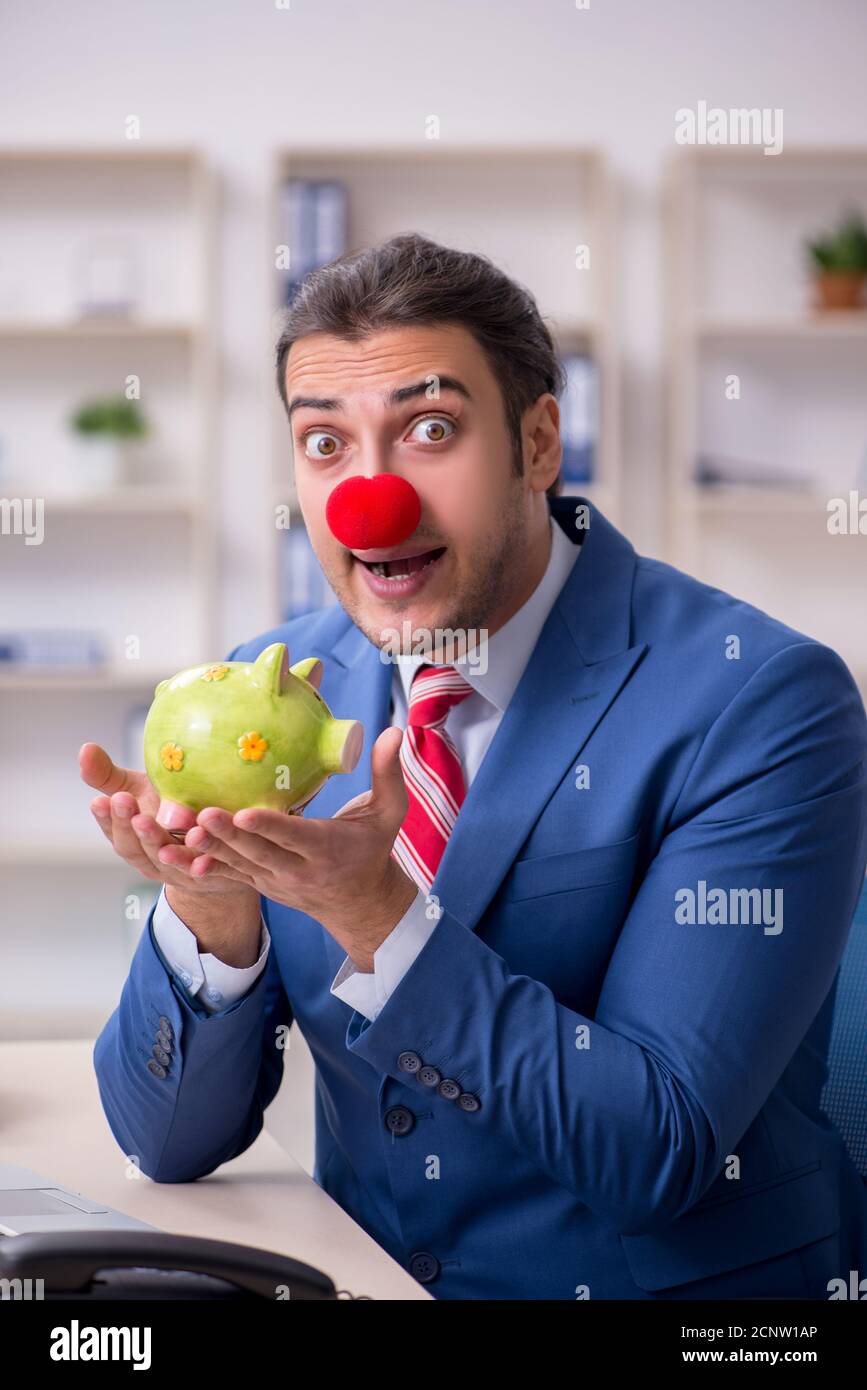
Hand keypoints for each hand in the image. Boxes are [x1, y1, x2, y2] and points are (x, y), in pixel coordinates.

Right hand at [79, 743, 256, 900]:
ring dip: (152, 839)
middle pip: (132, 847)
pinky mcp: (205, 873)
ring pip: (162, 857)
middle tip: (121, 799)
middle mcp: (148, 858)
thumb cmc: (166, 806)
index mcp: (128, 838)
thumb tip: (85, 748)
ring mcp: (175, 869)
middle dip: (125, 823)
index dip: (105, 818)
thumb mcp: (137, 788)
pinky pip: (200, 868)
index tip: (99, 800)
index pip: (112, 830)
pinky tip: (194, 837)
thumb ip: (109, 774)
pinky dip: (194, 858)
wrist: (211, 831)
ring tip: (145, 819)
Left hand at [169, 727, 418, 970]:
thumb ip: (388, 774)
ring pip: (234, 866)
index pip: (295, 838)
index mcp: (328, 850)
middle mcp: (297, 871)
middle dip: (227, 836)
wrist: (358, 903)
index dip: (270, 827)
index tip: (245, 812)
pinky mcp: (257, 885)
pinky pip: (224, 876)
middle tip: (198, 813)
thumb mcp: (389, 815)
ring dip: (202, 850)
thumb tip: (394, 730)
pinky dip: (197, 866)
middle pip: (257, 853)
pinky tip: (166, 853)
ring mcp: (273, 882)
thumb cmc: (372, 849)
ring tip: (174, 827)